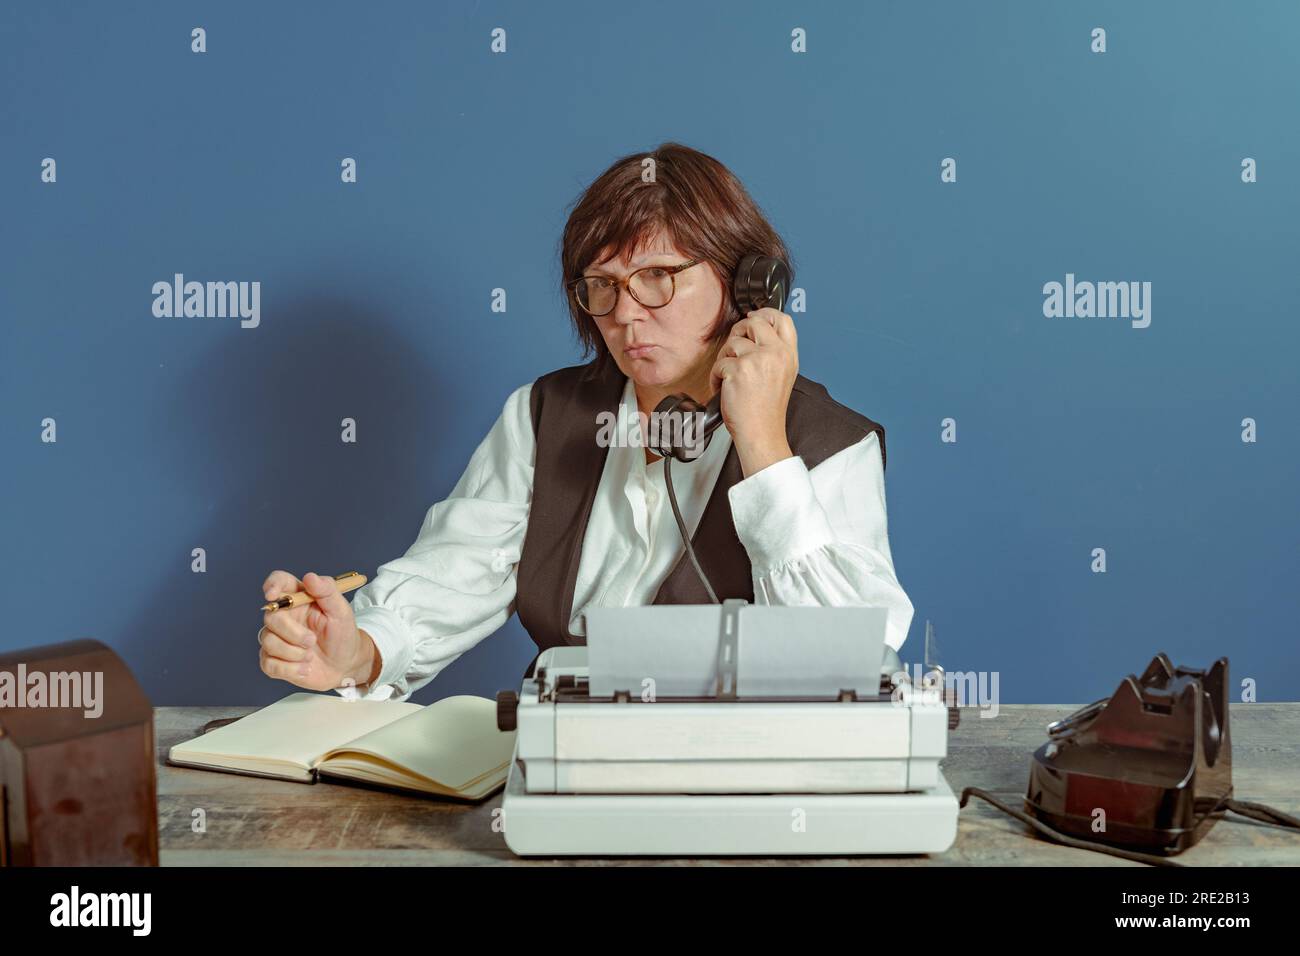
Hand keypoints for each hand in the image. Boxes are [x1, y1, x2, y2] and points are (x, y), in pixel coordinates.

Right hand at [258, 570, 377, 692]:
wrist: (346, 665)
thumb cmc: (343, 634)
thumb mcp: (341, 612)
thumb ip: (327, 592)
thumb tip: (310, 577)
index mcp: (299, 599)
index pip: (279, 582)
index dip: (272, 585)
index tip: (273, 595)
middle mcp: (284, 616)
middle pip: (270, 616)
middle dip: (291, 632)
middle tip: (312, 640)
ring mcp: (276, 639)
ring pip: (268, 641)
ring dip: (293, 652)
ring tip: (311, 656)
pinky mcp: (274, 661)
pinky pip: (269, 664)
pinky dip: (290, 669)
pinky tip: (305, 668)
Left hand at [709, 308, 798, 475]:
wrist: (761, 433)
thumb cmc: (767, 411)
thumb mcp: (782, 376)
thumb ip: (774, 354)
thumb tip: (755, 334)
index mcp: (789, 355)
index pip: (783, 319)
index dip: (765, 313)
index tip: (753, 317)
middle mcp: (776, 353)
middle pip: (754, 322)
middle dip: (739, 332)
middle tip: (734, 349)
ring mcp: (758, 359)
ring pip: (733, 342)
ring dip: (724, 358)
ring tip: (729, 377)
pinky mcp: (739, 369)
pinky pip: (720, 362)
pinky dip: (716, 376)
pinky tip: (723, 388)